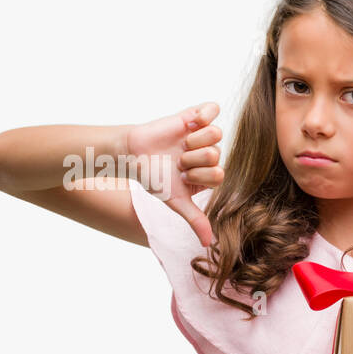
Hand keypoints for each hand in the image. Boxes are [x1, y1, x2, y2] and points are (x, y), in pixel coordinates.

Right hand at [124, 102, 222, 246]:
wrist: (133, 154)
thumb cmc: (154, 179)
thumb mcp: (175, 201)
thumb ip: (195, 220)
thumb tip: (209, 244)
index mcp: (210, 175)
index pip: (219, 174)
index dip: (197, 174)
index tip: (180, 175)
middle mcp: (211, 155)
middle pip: (216, 154)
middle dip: (191, 158)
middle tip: (177, 159)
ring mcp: (204, 135)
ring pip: (216, 133)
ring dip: (192, 140)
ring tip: (179, 144)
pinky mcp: (195, 116)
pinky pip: (213, 108)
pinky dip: (204, 114)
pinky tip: (190, 122)